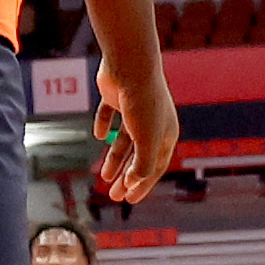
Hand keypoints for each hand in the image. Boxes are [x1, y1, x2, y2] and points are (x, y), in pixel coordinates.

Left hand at [93, 54, 176, 205]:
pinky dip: (104, 125)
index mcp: (165, 134)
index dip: (142, 185)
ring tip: (103, 176)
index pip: (154, 167)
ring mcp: (134, 109)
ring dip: (114, 159)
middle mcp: (153, 122)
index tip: (129, 200)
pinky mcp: (117, 96)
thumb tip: (134, 182)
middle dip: (127, 178)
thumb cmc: (142, 102)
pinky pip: (110, 115)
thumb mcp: (146, 139)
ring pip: (124, 140)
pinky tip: (99, 135)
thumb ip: (143, 164)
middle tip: (114, 196)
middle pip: (139, 157)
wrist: (130, 65)